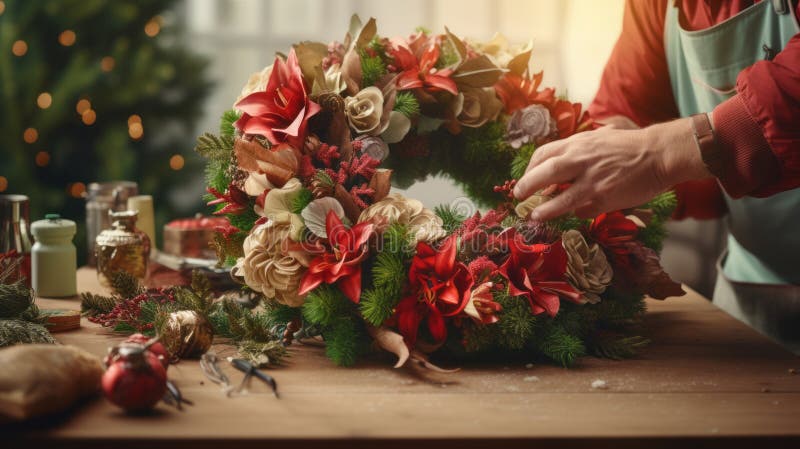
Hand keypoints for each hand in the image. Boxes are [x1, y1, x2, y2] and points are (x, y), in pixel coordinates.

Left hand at [512, 117, 711, 219]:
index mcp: (578, 143)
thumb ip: (577, 151)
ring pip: (560, 199)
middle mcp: (581, 160)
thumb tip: (555, 169)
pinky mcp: (605, 198)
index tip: (525, 179)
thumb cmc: (628, 146)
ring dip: (544, 209)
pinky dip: (576, 213)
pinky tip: (575, 213)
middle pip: (545, 174)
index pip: (543, 154)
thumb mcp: (597, 139)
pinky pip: (583, 210)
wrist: (659, 153)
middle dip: (527, 186)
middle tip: (518, 197)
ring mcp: (592, 181)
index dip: (530, 169)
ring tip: (534, 216)